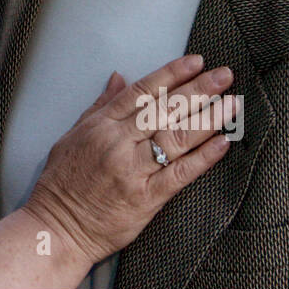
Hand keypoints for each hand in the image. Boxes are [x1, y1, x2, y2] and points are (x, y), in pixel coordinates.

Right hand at [21, 53, 238, 267]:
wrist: (56, 227)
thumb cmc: (62, 182)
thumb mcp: (72, 135)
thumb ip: (100, 106)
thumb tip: (120, 77)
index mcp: (101, 125)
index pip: (142, 93)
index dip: (171, 74)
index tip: (195, 62)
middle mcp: (118, 143)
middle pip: (165, 110)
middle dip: (198, 90)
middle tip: (224, 75)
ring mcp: (133, 171)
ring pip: (177, 138)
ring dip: (208, 118)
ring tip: (232, 104)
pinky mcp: (145, 198)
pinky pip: (180, 174)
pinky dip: (203, 157)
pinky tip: (223, 143)